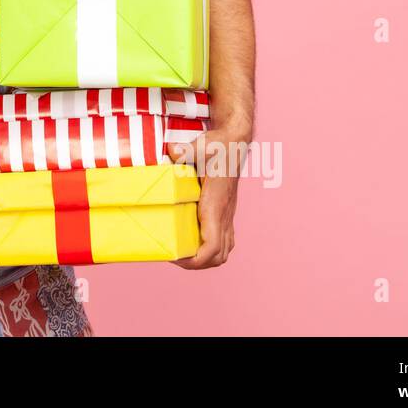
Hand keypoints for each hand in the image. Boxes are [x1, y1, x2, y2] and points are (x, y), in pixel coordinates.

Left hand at [165, 128, 246, 268]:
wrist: (235, 143)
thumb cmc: (219, 146)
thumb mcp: (203, 146)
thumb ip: (189, 150)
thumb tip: (173, 151)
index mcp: (216, 206)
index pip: (211, 247)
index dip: (194, 260)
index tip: (174, 257)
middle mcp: (224, 215)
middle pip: (218, 257)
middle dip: (195, 264)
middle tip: (173, 256)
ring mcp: (227, 215)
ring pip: (223, 252)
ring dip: (204, 260)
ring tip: (182, 253)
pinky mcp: (225, 213)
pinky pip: (223, 241)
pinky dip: (209, 249)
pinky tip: (192, 240)